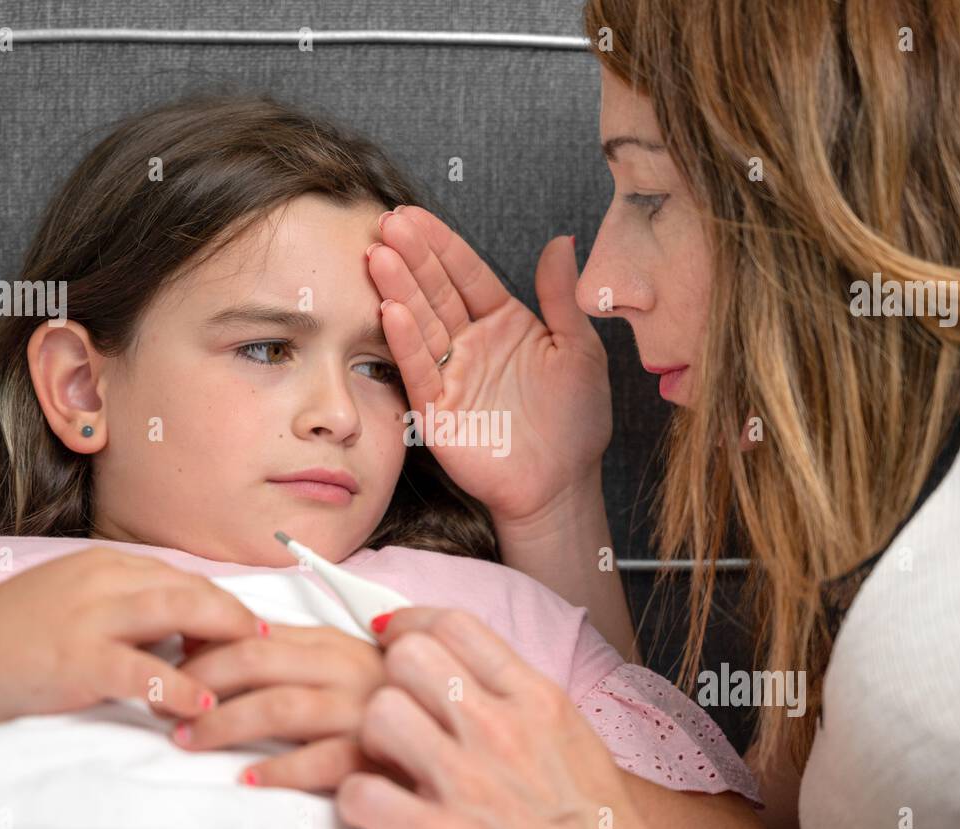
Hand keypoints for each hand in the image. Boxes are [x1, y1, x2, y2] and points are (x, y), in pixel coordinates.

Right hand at [0, 547, 259, 723]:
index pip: (180, 575)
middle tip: (269, 638)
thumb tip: (175, 630)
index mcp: (102, 564)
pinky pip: (144, 671)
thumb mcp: (72, 603)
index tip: (247, 622)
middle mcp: (102, 579)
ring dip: (222, 637)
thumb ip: (122, 608)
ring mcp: (90, 617)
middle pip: (190, 587)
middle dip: (234, 613)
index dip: (218, 599)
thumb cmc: (8, 636)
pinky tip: (205, 704)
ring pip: (178, 613)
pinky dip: (182, 687)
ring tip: (254, 661)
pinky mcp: (77, 659)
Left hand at [174, 623, 388, 790]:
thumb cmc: (380, 702)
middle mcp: (346, 668)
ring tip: (186, 739)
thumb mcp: (334, 665)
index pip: (255, 632)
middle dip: (200, 682)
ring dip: (223, 722)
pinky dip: (280, 769)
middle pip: (259, 660)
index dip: (201, 650)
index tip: (165, 670)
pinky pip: (323, 761)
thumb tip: (204, 639)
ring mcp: (362, 710)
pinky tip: (247, 778)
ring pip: (281, 706)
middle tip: (163, 708)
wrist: (447, 733)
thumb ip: (280, 651)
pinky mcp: (377, 754)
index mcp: (332, 643)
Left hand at [334, 607, 673, 828]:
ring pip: (380, 711)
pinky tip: (381, 807)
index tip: (396, 634)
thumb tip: (464, 660)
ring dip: (372, 736)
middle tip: (399, 706)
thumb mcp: (568, 731)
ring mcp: (468, 783)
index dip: (412, 622)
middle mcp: (500, 730)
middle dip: (392, 677)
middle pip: (410, 656)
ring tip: (388, 758)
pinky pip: (363, 792)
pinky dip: (360, 799)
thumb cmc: (591, 818)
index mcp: (535, 699)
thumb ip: (516, 692)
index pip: (456, 625)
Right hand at [368, 206, 612, 523]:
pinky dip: (406, 342)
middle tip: (387, 224)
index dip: (442, 245)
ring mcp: (450, 375)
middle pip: (436, 291)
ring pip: (421, 324)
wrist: (563, 483)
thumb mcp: (579, 349)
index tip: (413, 215)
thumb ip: (562, 298)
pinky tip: (392, 311)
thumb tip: (562, 241)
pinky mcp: (435, 411)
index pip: (467, 274)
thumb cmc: (576, 420)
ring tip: (379, 257)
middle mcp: (470, 343)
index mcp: (502, 322)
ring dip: (399, 290)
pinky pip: (419, 371)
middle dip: (412, 257)